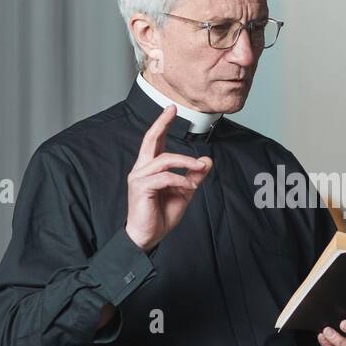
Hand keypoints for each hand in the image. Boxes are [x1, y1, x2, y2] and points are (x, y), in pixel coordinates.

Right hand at [125, 105, 211, 250]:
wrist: (147, 236)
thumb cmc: (160, 215)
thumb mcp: (183, 193)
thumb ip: (193, 177)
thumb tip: (207, 161)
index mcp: (150, 168)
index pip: (155, 141)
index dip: (162, 124)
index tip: (171, 110)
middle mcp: (141, 169)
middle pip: (150, 140)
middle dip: (162, 123)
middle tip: (173, 110)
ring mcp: (139, 177)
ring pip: (165, 159)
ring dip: (186, 162)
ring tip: (200, 169)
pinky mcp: (141, 188)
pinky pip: (165, 177)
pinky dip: (180, 180)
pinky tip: (190, 187)